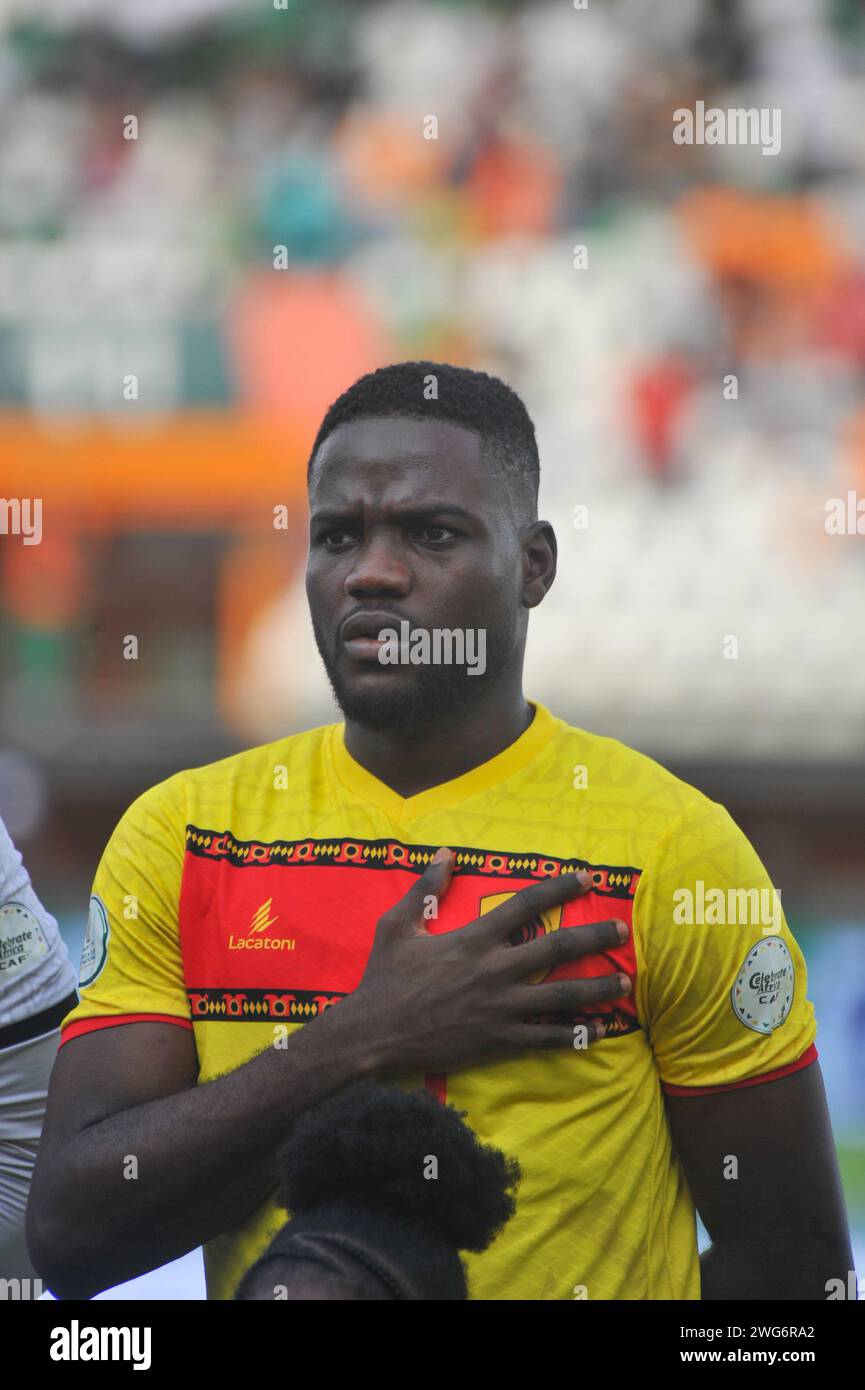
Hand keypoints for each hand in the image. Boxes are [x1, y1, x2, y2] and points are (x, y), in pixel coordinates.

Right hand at [345, 847, 630, 1076]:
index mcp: (474, 938)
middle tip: (623, 931)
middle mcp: (494, 969)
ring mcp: (499, 1007)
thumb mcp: (397, 926)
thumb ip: (426, 889)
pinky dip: (576, 1034)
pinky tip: (600, 1031)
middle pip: (558, 946)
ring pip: (561, 994)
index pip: (527, 904)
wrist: (372, 1035)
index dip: (561, 887)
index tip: (589, 878)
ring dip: (598, 987)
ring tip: (625, 983)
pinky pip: (546, 1037)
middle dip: (596, 936)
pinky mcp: (498, 1040)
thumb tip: (446, 853)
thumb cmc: (383, 978)